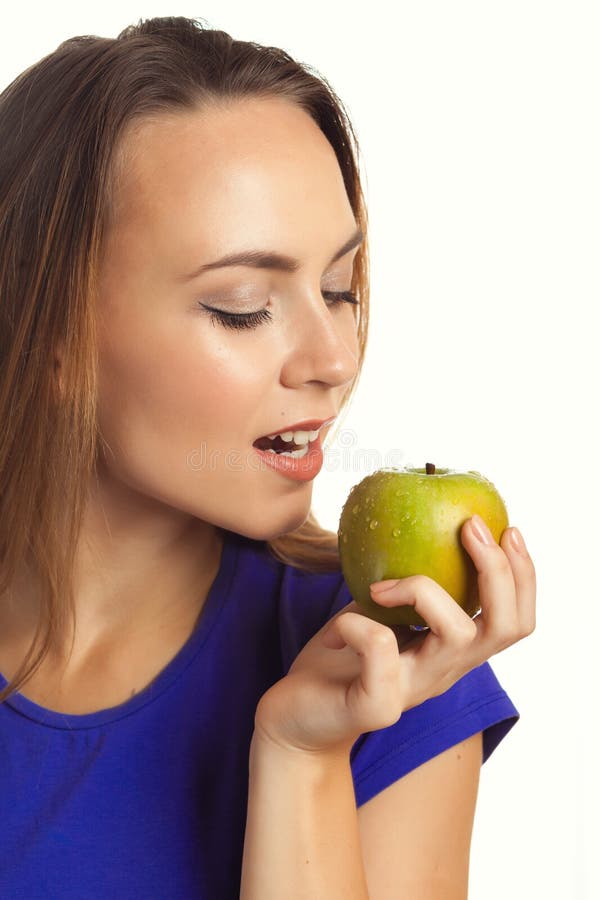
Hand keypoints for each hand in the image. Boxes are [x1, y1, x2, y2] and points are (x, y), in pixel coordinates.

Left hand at [253, 517, 535, 755]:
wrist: (297, 721)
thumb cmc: (339, 658)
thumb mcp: (376, 611)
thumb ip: (400, 580)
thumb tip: (412, 519)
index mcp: (451, 650)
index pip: (514, 620)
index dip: (522, 575)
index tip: (507, 528)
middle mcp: (444, 670)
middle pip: (505, 627)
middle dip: (498, 570)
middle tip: (471, 526)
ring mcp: (415, 691)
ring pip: (457, 634)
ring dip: (423, 589)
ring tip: (383, 585)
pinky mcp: (377, 707)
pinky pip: (381, 649)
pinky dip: (356, 623)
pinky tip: (337, 628)